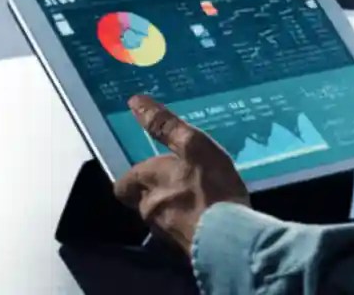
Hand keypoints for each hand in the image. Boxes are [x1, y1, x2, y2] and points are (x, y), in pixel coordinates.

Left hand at [114, 95, 250, 252]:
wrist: (230, 240)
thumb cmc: (211, 188)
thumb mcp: (194, 146)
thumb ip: (165, 125)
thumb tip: (136, 102)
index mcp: (148, 181)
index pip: (123, 183)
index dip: (133, 176)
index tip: (151, 170)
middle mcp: (149, 209)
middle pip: (142, 200)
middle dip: (157, 192)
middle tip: (181, 183)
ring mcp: (165, 233)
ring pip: (161, 218)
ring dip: (174, 210)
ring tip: (200, 201)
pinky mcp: (183, 250)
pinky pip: (180, 233)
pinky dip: (189, 225)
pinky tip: (210, 219)